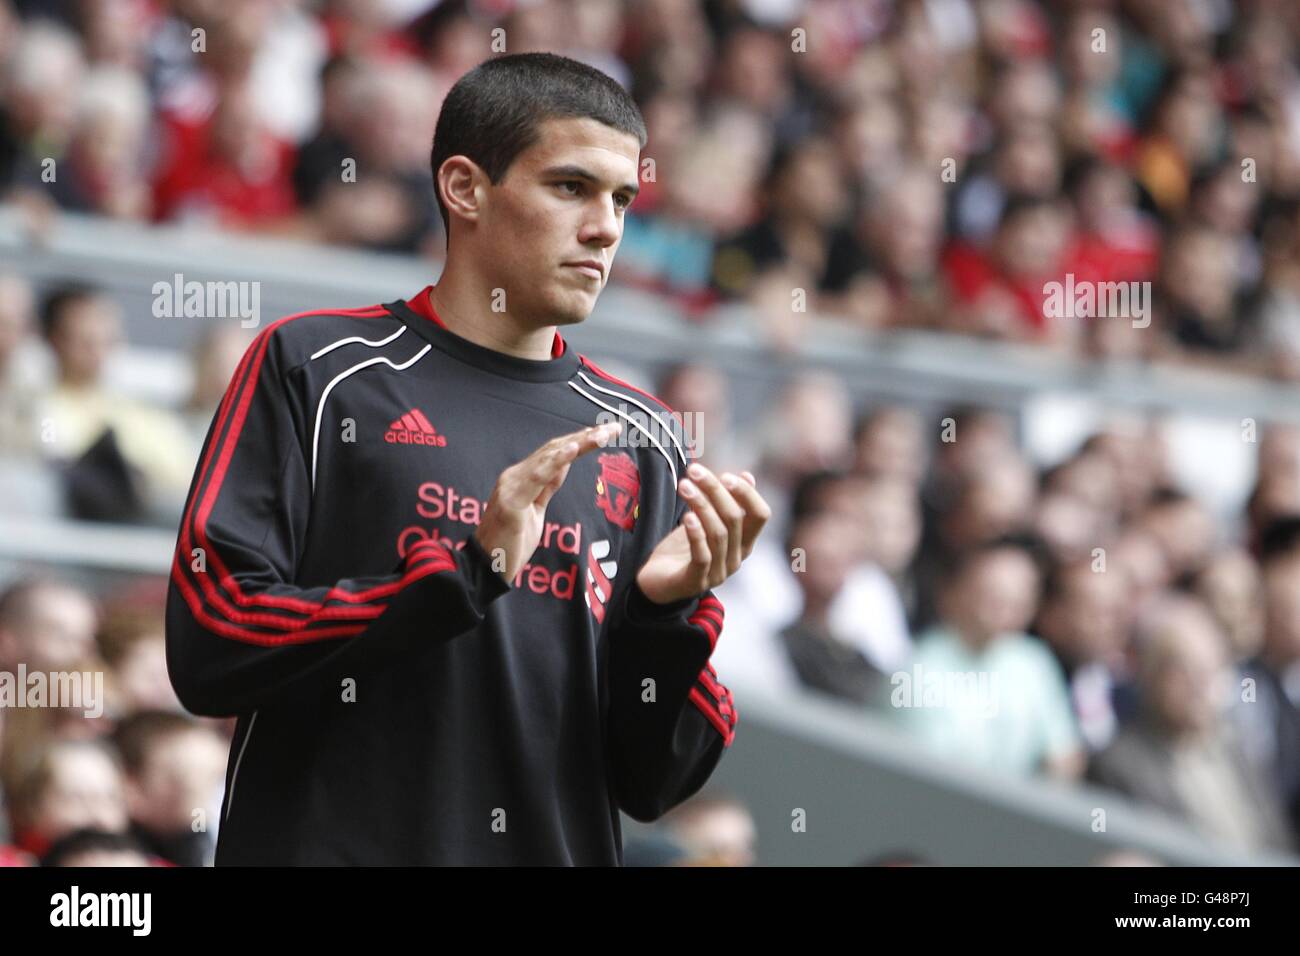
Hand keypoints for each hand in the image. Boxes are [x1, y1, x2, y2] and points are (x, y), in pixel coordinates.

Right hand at [475, 422, 621, 581]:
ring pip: (550, 457)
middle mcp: (514, 476)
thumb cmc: (509, 543)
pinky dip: (557, 460)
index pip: (554, 452)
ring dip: (579, 443)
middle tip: (614, 428)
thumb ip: (546, 487)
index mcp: (521, 477)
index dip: (580, 440)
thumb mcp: (535, 510)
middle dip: (586, 437)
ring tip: (602, 434)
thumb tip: (563, 465)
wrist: (487, 567)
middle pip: (555, 449)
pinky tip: (574, 447)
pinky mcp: (511, 501)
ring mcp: (511, 486)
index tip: (605, 432)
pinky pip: (538, 476)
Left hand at [635, 466, 769, 604]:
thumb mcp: (707, 522)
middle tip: (694, 471)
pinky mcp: (695, 582)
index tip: (725, 475)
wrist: (657, 582)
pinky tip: (687, 516)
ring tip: (684, 485)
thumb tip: (748, 475)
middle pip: (735, 519)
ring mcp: (718, 573)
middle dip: (715, 490)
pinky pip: (702, 556)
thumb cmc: (684, 549)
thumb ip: (728, 503)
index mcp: (744, 543)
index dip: (747, 493)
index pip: (760, 515)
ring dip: (700, 504)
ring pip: (718, 533)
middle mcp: (736, 559)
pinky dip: (696, 534)